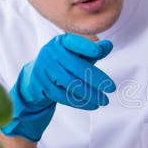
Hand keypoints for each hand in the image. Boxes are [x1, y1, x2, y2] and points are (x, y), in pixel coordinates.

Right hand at [1, 34, 115, 141]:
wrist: (36, 78)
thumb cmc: (64, 64)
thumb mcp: (78, 56)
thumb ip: (94, 51)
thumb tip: (109, 45)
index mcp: (61, 42)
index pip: (74, 43)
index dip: (86, 46)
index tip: (99, 51)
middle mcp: (50, 53)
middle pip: (76, 67)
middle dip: (96, 78)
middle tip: (112, 88)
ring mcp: (43, 69)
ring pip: (70, 83)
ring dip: (90, 94)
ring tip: (104, 101)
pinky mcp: (41, 85)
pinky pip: (62, 95)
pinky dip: (79, 102)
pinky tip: (92, 105)